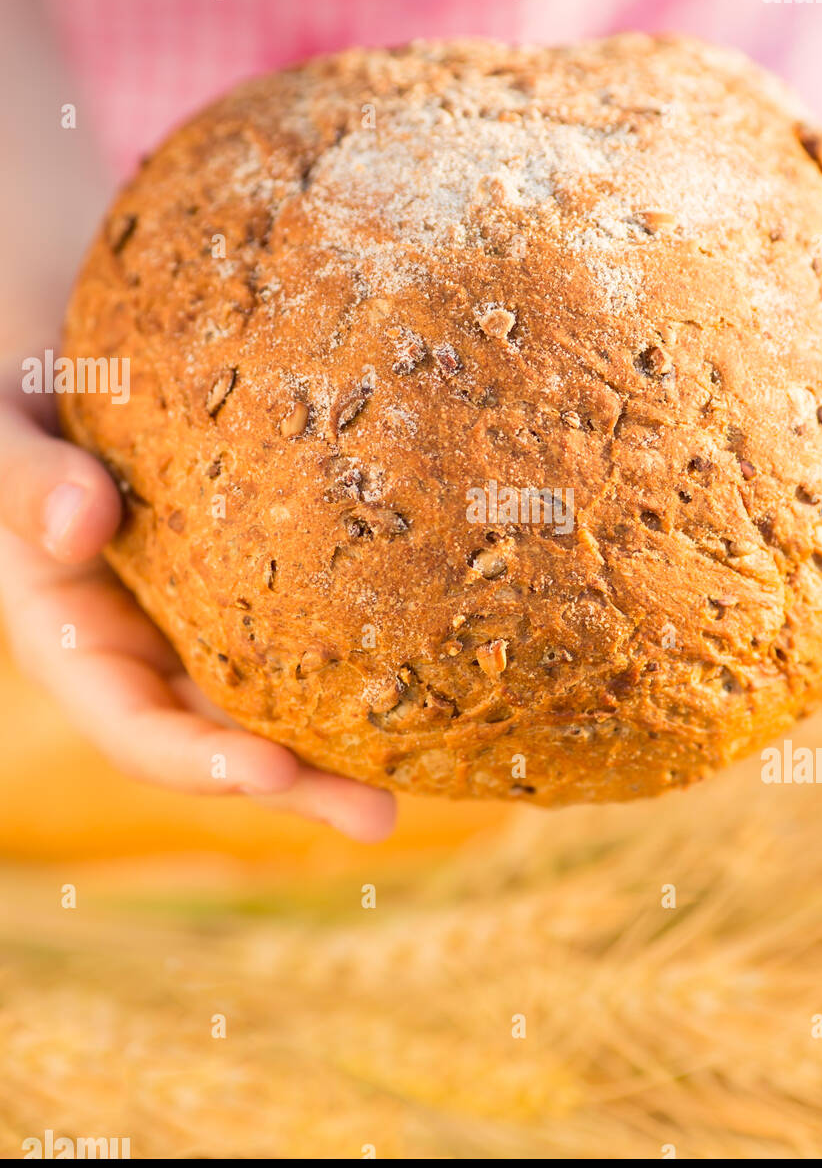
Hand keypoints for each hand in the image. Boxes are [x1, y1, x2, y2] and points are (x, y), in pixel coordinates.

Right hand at [0, 383, 395, 840]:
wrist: (69, 350)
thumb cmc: (15, 383)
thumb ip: (21, 480)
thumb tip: (84, 525)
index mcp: (73, 635)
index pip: (131, 726)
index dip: (196, 759)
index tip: (268, 770)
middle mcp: (147, 644)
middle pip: (223, 736)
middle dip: (297, 783)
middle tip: (378, 817)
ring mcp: (208, 615)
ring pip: (280, 694)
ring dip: (347, 738)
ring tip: (429, 766)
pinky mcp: (260, 575)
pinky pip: (310, 623)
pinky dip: (363, 651)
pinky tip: (435, 665)